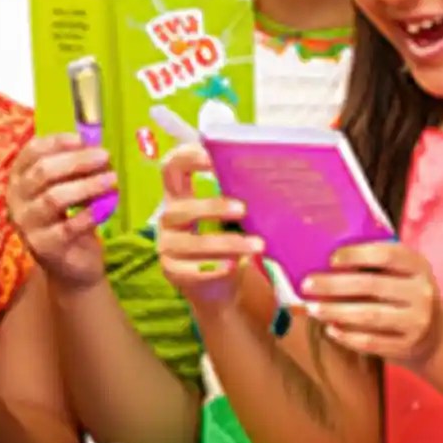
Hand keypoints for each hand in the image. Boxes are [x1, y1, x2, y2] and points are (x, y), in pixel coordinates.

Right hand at [8, 134, 114, 288]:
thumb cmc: (70, 220)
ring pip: (55, 198)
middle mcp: (17, 200)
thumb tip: (94, 143)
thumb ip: (74, 170)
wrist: (71, 267)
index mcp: (19, 180)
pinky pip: (68, 226)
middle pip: (44, 172)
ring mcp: (27, 224)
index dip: (56, 142)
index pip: (31, 152)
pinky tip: (107, 206)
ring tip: (112, 180)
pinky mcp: (44, 246)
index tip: (83, 139)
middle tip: (105, 157)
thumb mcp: (69, 191)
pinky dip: (90, 214)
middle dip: (77, 161)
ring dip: (87, 186)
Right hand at [156, 144, 263, 311]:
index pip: (172, 168)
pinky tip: (234, 266)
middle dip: (212, 207)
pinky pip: (192, 270)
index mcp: (180, 196)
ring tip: (258, 245)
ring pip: (192, 243)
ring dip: (227, 243)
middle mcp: (169, 219)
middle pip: (180, 208)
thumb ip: (240, 197)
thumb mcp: (232, 217)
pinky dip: (215, 267)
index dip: (187, 158)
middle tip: (244, 209)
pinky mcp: (174, 272)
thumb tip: (274, 178)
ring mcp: (168, 247)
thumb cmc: (229, 241)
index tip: (212, 156)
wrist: (221, 286)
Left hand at [302, 242, 442, 365]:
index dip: (357, 255)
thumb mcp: (400, 273)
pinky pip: (372, 341)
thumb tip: (324, 263)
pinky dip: (348, 336)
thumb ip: (372, 266)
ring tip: (313, 308)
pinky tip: (331, 329)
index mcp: (418, 266)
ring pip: (370, 315)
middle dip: (335, 284)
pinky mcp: (407, 344)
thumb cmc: (403, 294)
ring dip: (336, 311)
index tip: (331, 259)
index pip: (387, 255)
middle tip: (307, 285)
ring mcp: (417, 321)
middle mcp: (422, 292)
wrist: (434, 332)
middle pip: (372, 285)